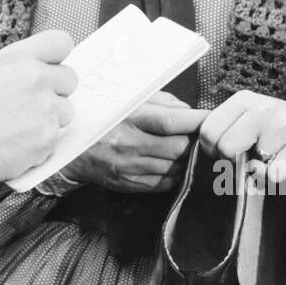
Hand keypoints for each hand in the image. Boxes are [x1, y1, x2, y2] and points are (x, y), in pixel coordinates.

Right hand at [0, 30, 78, 188]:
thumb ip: (12, 73)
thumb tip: (28, 78)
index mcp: (17, 57)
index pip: (61, 42)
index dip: (57, 57)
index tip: (51, 68)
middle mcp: (35, 77)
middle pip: (70, 78)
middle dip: (57, 91)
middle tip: (36, 104)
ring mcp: (45, 108)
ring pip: (66, 112)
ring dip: (49, 120)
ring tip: (20, 129)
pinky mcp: (48, 137)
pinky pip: (55, 139)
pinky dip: (39, 146)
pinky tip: (15, 147)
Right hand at [63, 91, 198, 193]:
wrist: (72, 149)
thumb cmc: (103, 118)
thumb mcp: (128, 100)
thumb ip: (162, 103)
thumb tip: (189, 113)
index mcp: (128, 118)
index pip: (170, 122)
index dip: (197, 121)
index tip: (214, 118)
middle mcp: (129, 145)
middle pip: (178, 148)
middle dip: (196, 143)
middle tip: (204, 136)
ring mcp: (129, 168)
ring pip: (175, 168)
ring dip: (188, 160)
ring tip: (190, 150)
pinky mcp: (130, 184)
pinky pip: (165, 183)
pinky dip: (176, 174)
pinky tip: (175, 164)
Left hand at [193, 89, 285, 184]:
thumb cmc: (273, 127)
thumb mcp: (245, 117)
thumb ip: (223, 130)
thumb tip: (205, 153)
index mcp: (243, 99)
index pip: (208, 132)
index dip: (212, 150)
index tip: (225, 152)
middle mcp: (263, 108)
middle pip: (225, 148)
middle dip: (232, 162)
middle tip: (247, 158)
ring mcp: (284, 125)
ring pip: (251, 165)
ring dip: (257, 170)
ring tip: (269, 158)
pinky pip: (272, 175)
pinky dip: (273, 178)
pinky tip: (282, 165)